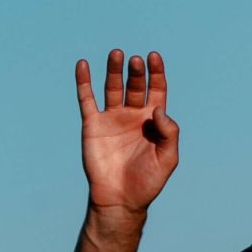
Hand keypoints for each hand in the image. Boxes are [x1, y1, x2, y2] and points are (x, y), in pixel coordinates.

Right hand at [76, 49, 179, 215]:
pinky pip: (86, 99)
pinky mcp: (92, 124)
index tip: (154, 57)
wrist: (120, 198)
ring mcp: (111, 118)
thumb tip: (159, 108)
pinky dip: (84, 82)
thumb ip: (169, 133)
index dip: (156, 73)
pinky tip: (83, 65)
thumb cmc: (148, 181)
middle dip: (136, 72)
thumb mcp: (168, 158)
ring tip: (117, 53)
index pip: (156, 90)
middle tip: (135, 60)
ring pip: (112, 87)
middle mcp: (132, 115)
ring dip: (113, 70)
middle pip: (135, 86)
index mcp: (153, 121)